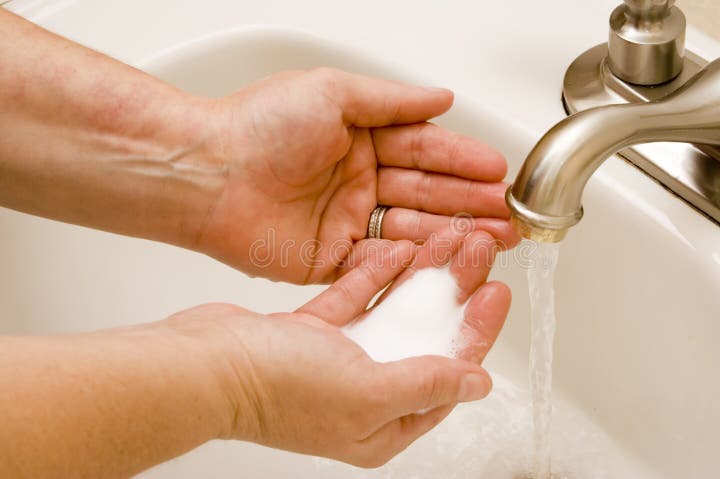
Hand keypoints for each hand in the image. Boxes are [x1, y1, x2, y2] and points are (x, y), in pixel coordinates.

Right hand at [168, 230, 509, 466]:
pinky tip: (401, 248)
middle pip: (425, 336)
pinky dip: (377, 272)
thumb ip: (426, 383)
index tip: (496, 291)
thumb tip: (478, 384)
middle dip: (455, 293)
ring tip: (449, 239)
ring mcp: (336, 359)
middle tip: (478, 251)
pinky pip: (355, 295)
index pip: (448, 374)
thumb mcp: (367, 392)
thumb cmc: (277, 390)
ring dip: (422, 277)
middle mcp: (364, 392)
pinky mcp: (311, 330)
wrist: (202, 365)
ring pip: (393, 311)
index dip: (477, 332)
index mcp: (382, 424)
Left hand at [194, 68, 517, 282]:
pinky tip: (448, 260)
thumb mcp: (334, 91)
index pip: (424, 150)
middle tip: (509, 212)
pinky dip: (414, 262)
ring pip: (411, 229)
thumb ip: (393, 100)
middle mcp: (357, 181)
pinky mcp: (329, 260)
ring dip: (453, 234)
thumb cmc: (258, 125)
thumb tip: (442, 98)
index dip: (462, 160)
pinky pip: (381, 262)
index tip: (497, 170)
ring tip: (495, 238)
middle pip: (426, 193)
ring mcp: (346, 222)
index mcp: (359, 139)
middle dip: (470, 201)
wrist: (206, 174)